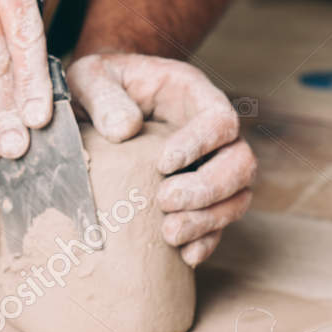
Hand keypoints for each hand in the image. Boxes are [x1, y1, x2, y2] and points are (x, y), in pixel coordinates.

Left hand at [66, 52, 255, 265]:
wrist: (95, 103)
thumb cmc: (98, 85)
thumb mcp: (91, 76)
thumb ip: (103, 96)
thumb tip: (123, 130)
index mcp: (192, 93)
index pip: (220, 118)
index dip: (201, 143)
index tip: (163, 163)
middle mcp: (211, 131)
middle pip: (240, 161)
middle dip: (208, 188)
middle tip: (165, 200)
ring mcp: (210, 164)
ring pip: (238, 195)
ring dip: (209, 219)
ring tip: (169, 233)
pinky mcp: (199, 195)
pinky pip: (219, 221)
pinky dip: (207, 240)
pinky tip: (185, 255)